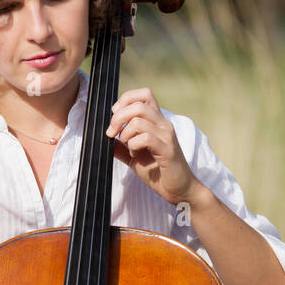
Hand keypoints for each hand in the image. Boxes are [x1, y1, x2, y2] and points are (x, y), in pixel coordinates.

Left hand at [105, 87, 197, 205]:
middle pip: (138, 104)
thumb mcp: (134, 157)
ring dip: (125, 134)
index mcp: (156, 122)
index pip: (144, 94)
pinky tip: (135, 154)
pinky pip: (145, 138)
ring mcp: (166, 135)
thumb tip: (105, 138)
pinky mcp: (167, 149)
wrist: (179, 190)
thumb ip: (120, 147)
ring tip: (128, 147)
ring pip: (139, 120)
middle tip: (111, 133)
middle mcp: (163, 124)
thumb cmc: (158, 172)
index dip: (125, 100)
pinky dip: (133, 145)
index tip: (115, 116)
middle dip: (118, 117)